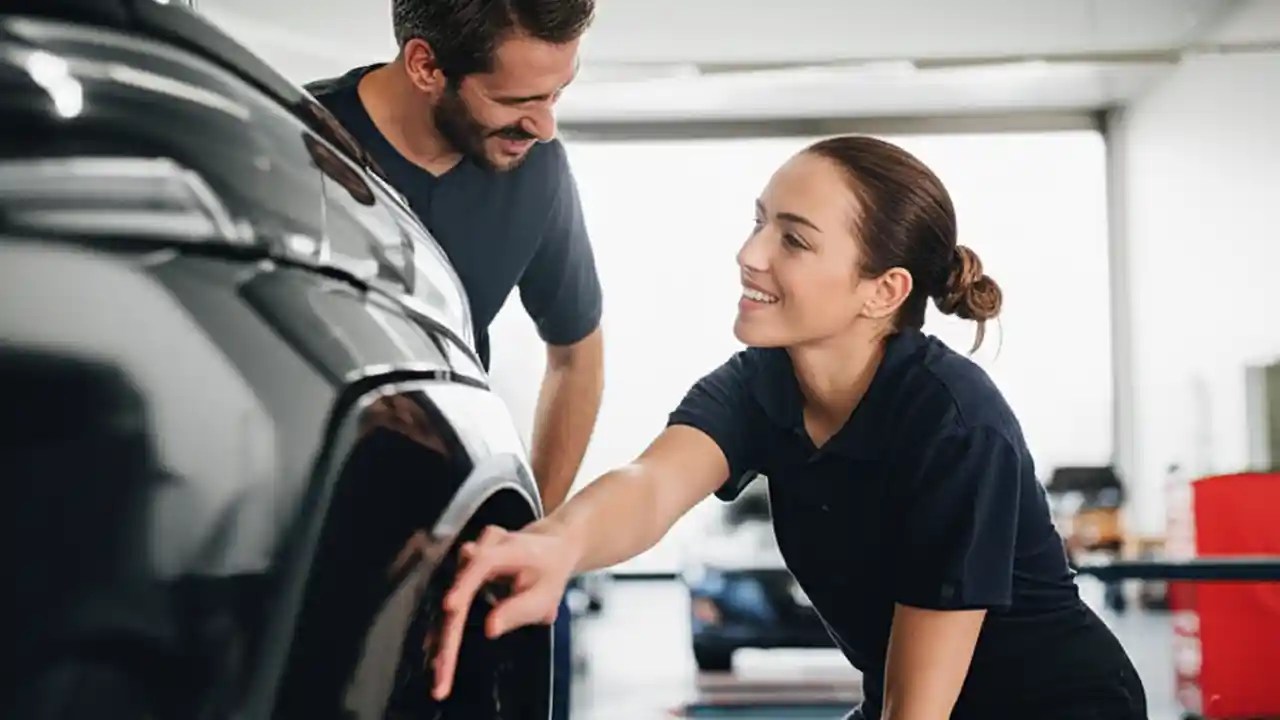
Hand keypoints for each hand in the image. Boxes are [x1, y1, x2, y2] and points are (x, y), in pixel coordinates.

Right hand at [431, 523, 578, 699]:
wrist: (549, 548)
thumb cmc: (549, 573)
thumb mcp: (546, 594)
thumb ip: (520, 610)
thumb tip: (491, 628)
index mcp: (509, 548)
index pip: (483, 562)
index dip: (464, 584)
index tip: (450, 606)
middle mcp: (484, 547)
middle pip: (460, 591)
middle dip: (451, 635)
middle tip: (443, 674)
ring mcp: (470, 557)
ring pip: (453, 603)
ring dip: (445, 639)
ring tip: (441, 675)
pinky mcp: (463, 573)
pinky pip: (454, 607)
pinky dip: (449, 634)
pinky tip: (442, 661)